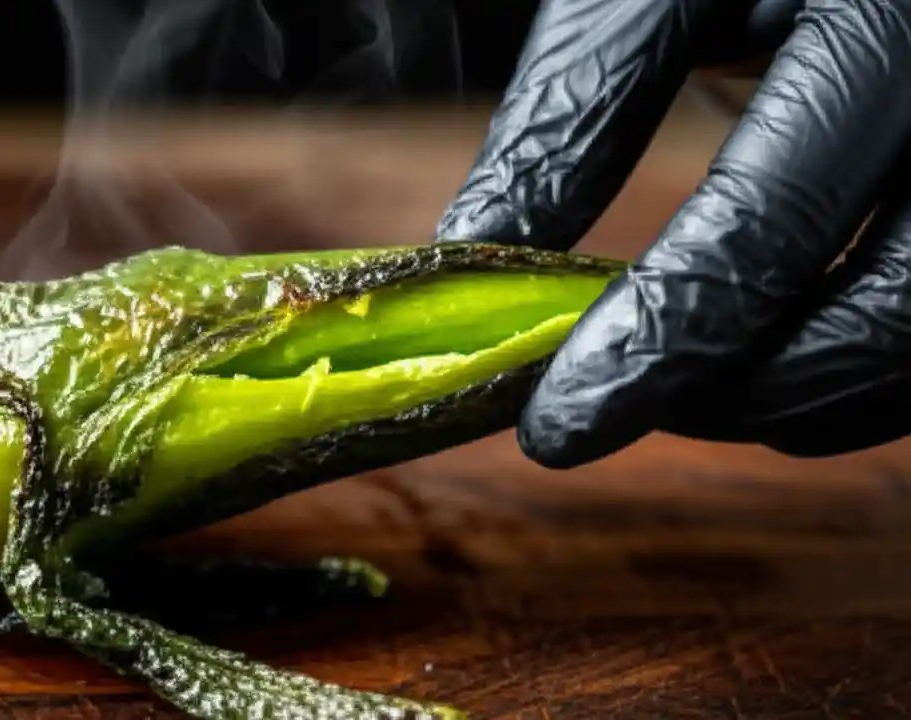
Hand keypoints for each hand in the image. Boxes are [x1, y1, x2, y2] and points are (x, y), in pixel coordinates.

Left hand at [436, 0, 910, 465]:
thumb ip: (578, 107)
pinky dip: (847, 358)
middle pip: (885, 314)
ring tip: (679, 379)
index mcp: (882, 23)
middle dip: (737, 391)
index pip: (764, 227)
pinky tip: (761, 341)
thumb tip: (478, 244)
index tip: (555, 426)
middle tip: (616, 403)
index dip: (653, 348)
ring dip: (798, 393)